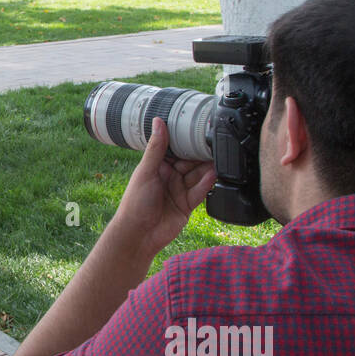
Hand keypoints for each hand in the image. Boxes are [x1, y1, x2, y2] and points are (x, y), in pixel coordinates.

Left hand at [113, 117, 216, 259]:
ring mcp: (180, 190)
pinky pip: (200, 191)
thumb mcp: (146, 171)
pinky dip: (207, 183)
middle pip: (190, 162)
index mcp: (158, 166)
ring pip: (198, 175)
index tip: (200, 127)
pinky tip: (215, 174)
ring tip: (220, 157)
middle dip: (202, 154)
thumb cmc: (135, 202)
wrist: (139, 235)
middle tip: (216, 142)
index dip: (187, 140)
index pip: (176, 149)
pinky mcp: (188, 204)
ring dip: (207, 168)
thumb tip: (158, 121)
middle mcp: (170, 176)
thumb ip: (156, 147)